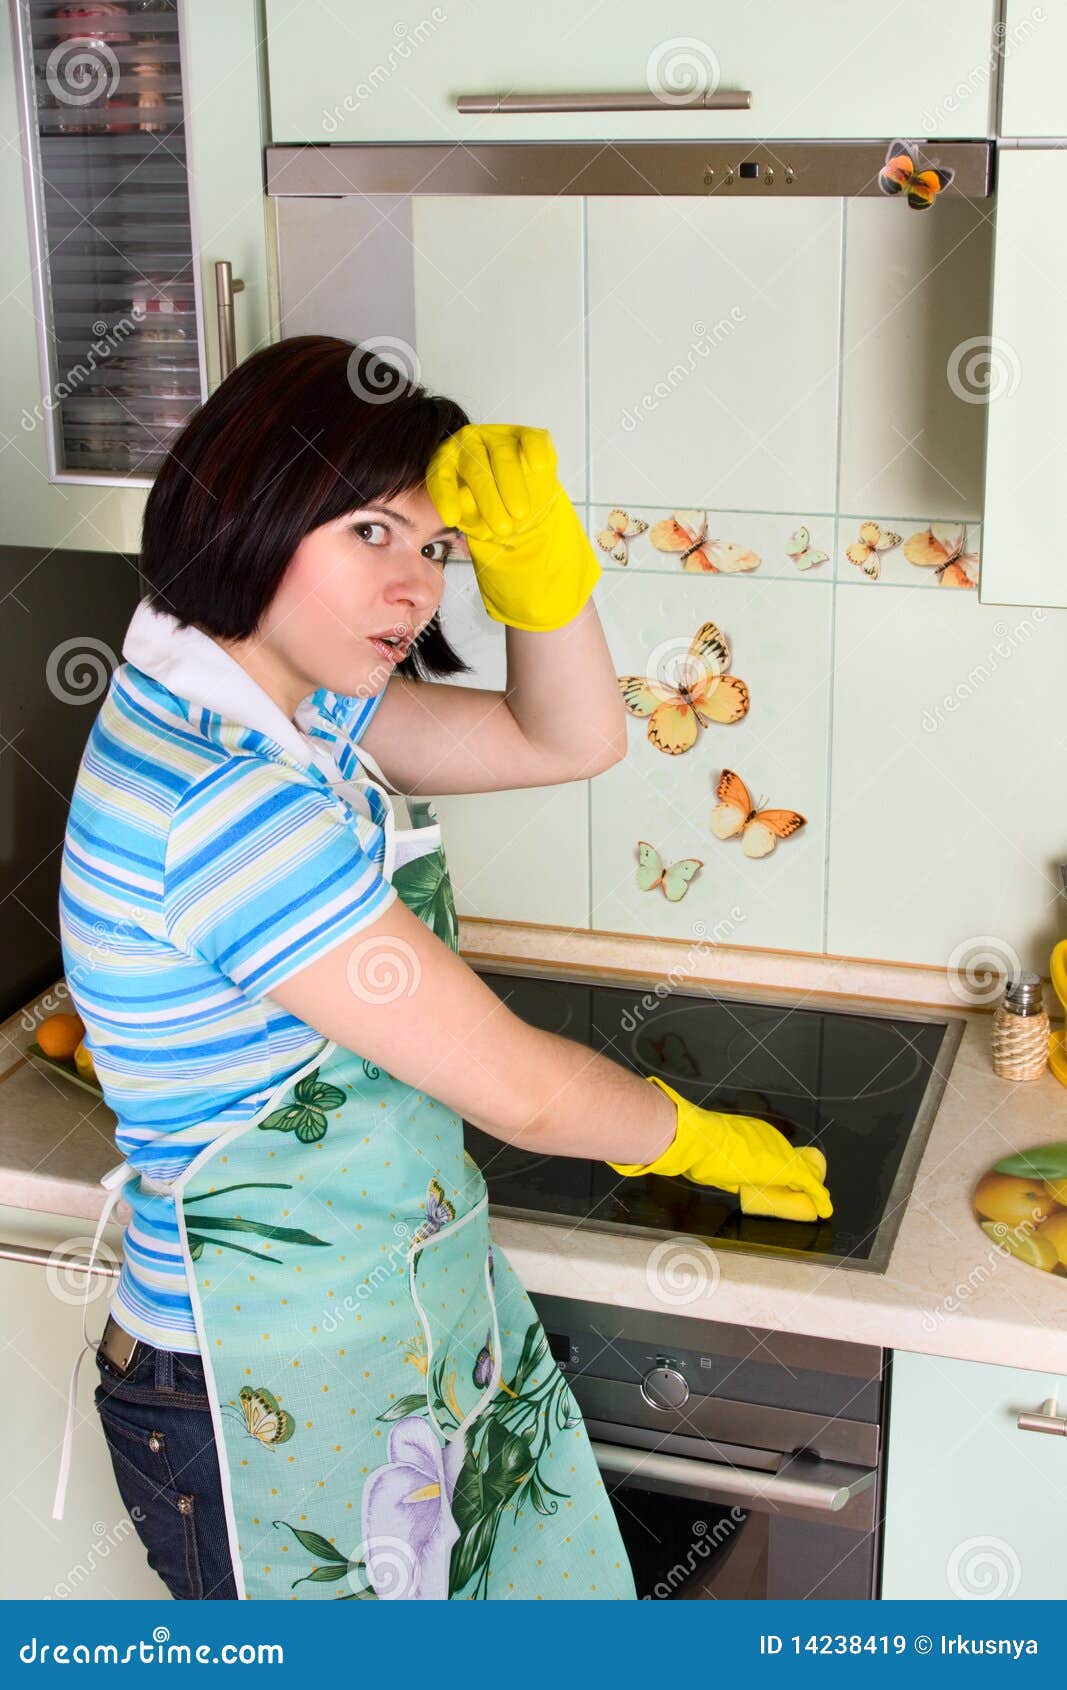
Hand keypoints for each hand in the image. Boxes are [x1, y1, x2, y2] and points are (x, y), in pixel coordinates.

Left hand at [425, 423, 600, 631]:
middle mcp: (469, 442)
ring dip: (512, 486)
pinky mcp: (526, 435)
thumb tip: (452, 517)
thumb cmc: (484, 510)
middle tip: (501, 528)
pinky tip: (538, 467)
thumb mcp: (468, 517)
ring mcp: (498, 435)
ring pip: (503, 456)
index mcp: (447, 459)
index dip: (446, 495)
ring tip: (520, 513)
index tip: (452, 519)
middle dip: (489, 500)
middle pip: (476, 467)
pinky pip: (530, 440)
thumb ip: (462, 514)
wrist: (515, 505)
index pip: (441, 474)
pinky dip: (535, 452)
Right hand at [607, 1076, 832, 1221]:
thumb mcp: (714, 1160)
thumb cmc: (698, 1147)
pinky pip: (809, 1184)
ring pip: (801, 1173)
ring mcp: (779, 1151)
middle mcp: (770, 1138)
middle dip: (799, 1180)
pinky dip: (818, 1197)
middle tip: (806, 1196)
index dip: (782, 1171)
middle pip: (792, 1163)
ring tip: (817, 1203)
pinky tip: (824, 1208)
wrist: (698, 1140)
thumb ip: (726, 1169)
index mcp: (753, 1133)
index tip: (785, 1183)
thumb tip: (726, 1180)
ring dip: (808, 1190)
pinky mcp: (786, 1167)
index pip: (774, 1154)